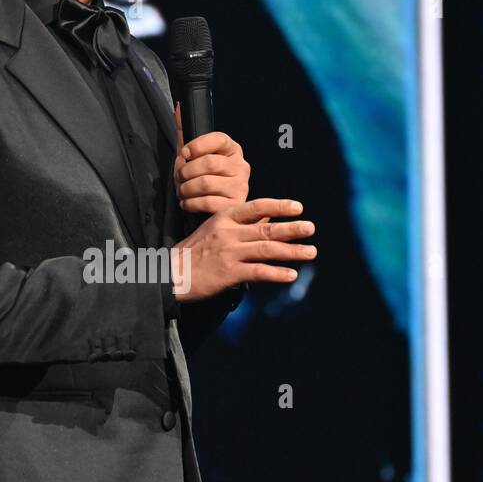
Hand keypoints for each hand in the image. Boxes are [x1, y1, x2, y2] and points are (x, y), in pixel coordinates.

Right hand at [170, 197, 316, 301]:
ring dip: (292, 251)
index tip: (298, 207)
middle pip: (266, 229)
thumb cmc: (194, 252)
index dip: (279, 206)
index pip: (256, 207)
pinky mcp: (229, 273)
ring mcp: (229, 252)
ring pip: (266, 249)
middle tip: (311, 228)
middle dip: (292, 229)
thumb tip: (267, 219)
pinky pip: (258, 272)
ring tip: (310, 252)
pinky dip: (277, 273)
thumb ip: (240, 224)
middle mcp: (228, 232)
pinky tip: (292, 275)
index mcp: (224, 218)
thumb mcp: (213, 229)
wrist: (170, 273)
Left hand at [173, 101, 249, 212]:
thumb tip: (178, 107)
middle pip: (209, 163)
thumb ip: (186, 132)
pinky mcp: (234, 204)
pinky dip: (190, 203)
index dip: (198, 145)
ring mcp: (240, 186)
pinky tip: (187, 202)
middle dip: (186, 171)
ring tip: (183, 191)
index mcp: (232, 149)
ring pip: (205, 184)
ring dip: (185, 189)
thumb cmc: (204, 177)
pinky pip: (207, 202)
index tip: (185, 154)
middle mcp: (240, 166)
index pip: (219, 139)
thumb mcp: (194, 154)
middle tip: (180, 177)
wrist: (216, 206)